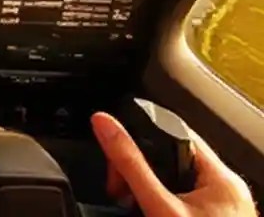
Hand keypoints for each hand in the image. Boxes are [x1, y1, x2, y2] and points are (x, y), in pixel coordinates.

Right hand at [91, 112, 254, 216]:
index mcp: (222, 178)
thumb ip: (131, 166)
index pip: (178, 134)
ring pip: (175, 184)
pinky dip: (162, 206)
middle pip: (173, 160)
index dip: (144, 138)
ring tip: (134, 206)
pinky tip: (150, 214)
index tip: (119, 154)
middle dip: (142, 172)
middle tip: (123, 192)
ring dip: (148, 191)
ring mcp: (223, 211)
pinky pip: (183, 203)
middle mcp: (228, 191)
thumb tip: (106, 126)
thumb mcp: (158, 207)